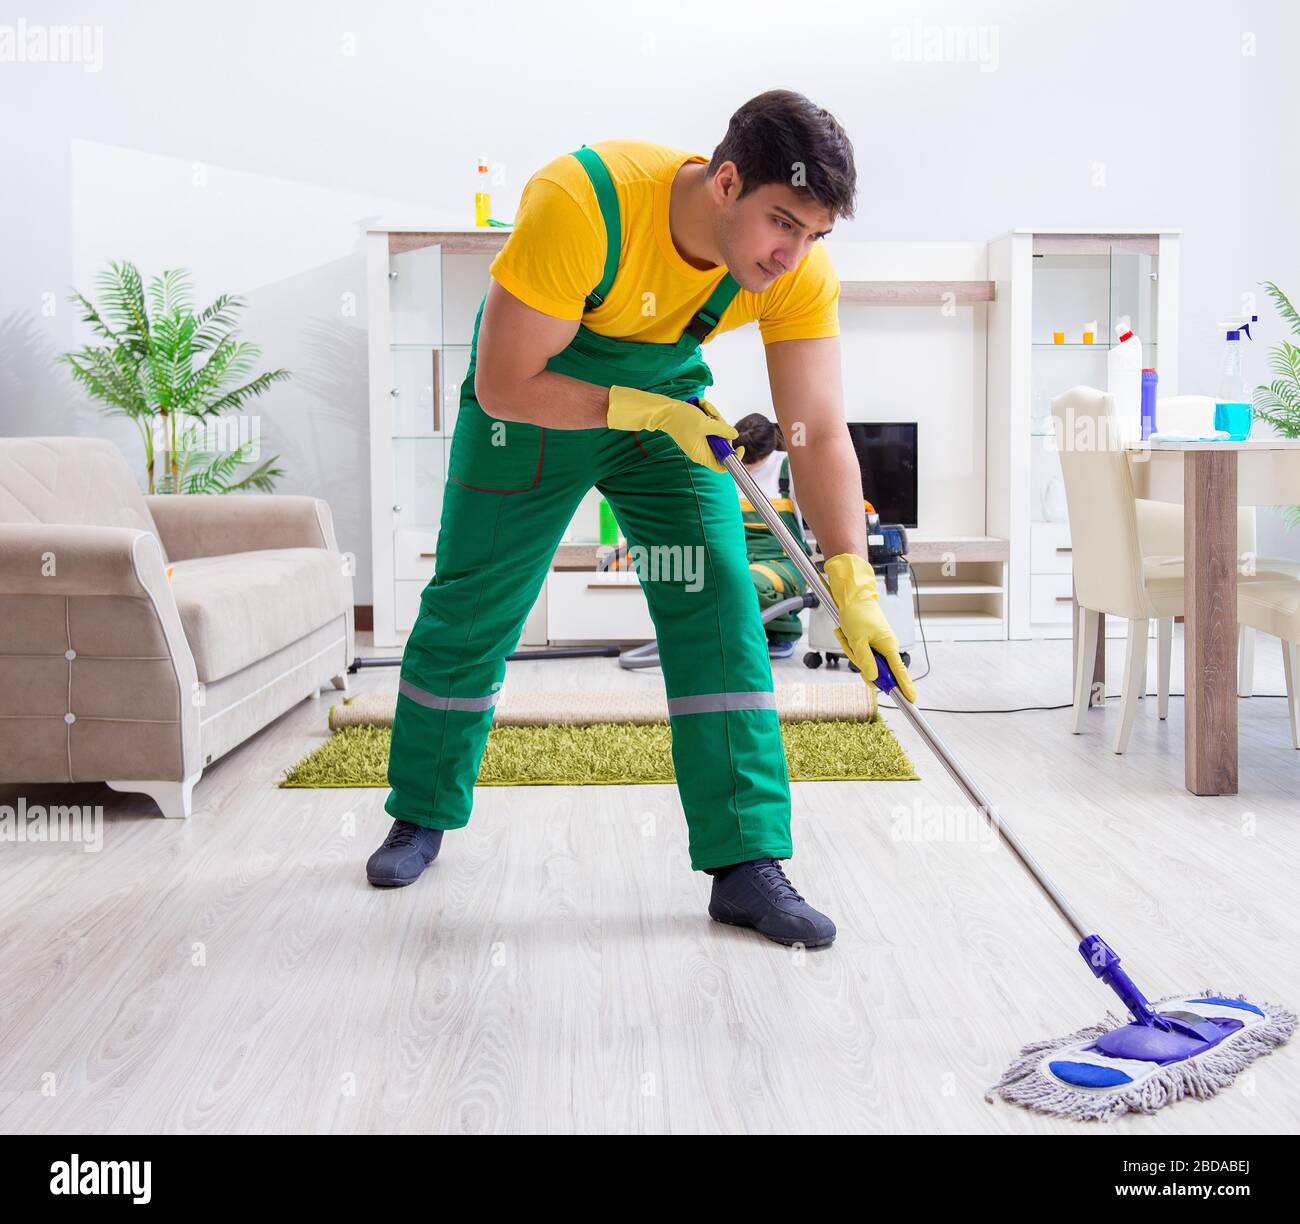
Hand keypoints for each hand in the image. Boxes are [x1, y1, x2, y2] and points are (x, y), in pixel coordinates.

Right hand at [607, 386, 743, 472]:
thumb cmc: (682, 419)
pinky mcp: (699, 433)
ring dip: (715, 418)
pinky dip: (709, 415)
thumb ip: (723, 431)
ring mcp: (700, 441)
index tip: (741, 447)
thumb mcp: (706, 424)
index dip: (733, 459)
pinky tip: (702, 406)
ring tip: (705, 408)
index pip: (722, 467)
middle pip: (723, 445)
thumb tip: (735, 435)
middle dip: (722, 429)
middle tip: (716, 417)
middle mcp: (702, 451)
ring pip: (718, 433)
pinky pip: (711, 426)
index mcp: (702, 455)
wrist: (665, 410)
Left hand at [822, 552, 916, 702]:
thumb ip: (865, 661)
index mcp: (889, 646)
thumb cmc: (857, 614)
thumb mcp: (857, 640)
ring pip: (863, 661)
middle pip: (875, 669)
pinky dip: (848, 644)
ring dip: (851, 650)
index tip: (911, 700)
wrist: (852, 597)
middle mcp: (886, 647)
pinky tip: (844, 633)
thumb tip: (874, 679)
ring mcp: (877, 646)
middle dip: (859, 660)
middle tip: (851, 643)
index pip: (899, 671)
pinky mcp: (869, 643)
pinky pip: (858, 652)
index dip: (904, 686)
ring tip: (846, 634)